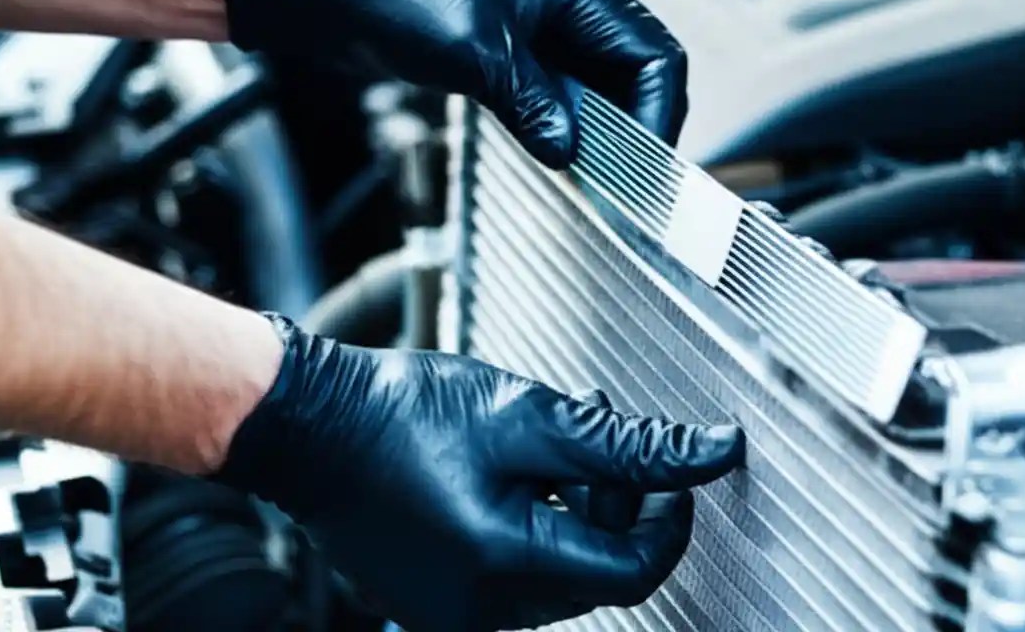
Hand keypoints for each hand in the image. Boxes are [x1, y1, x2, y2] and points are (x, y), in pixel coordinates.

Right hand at [215, 315, 745, 631]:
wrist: (312, 425)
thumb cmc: (403, 413)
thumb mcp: (527, 415)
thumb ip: (628, 445)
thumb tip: (713, 452)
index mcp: (506, 563)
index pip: (635, 573)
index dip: (668, 523)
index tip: (670, 476)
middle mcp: (481, 608)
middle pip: (596, 573)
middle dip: (612, 507)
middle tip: (591, 438)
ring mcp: (454, 613)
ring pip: (558, 576)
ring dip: (573, 515)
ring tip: (548, 446)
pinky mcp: (437, 603)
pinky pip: (514, 578)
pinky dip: (532, 531)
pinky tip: (513, 476)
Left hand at [223, 0, 688, 167]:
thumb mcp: (478, 55)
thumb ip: (532, 105)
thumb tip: (571, 154)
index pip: (655, 55)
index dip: (660, 112)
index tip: (646, 165)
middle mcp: (577, 13)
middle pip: (641, 77)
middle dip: (642, 128)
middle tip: (630, 184)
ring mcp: (553, 40)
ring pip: (608, 96)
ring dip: (609, 137)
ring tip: (602, 183)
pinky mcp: (527, 66)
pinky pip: (571, 105)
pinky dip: (576, 136)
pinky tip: (568, 164)